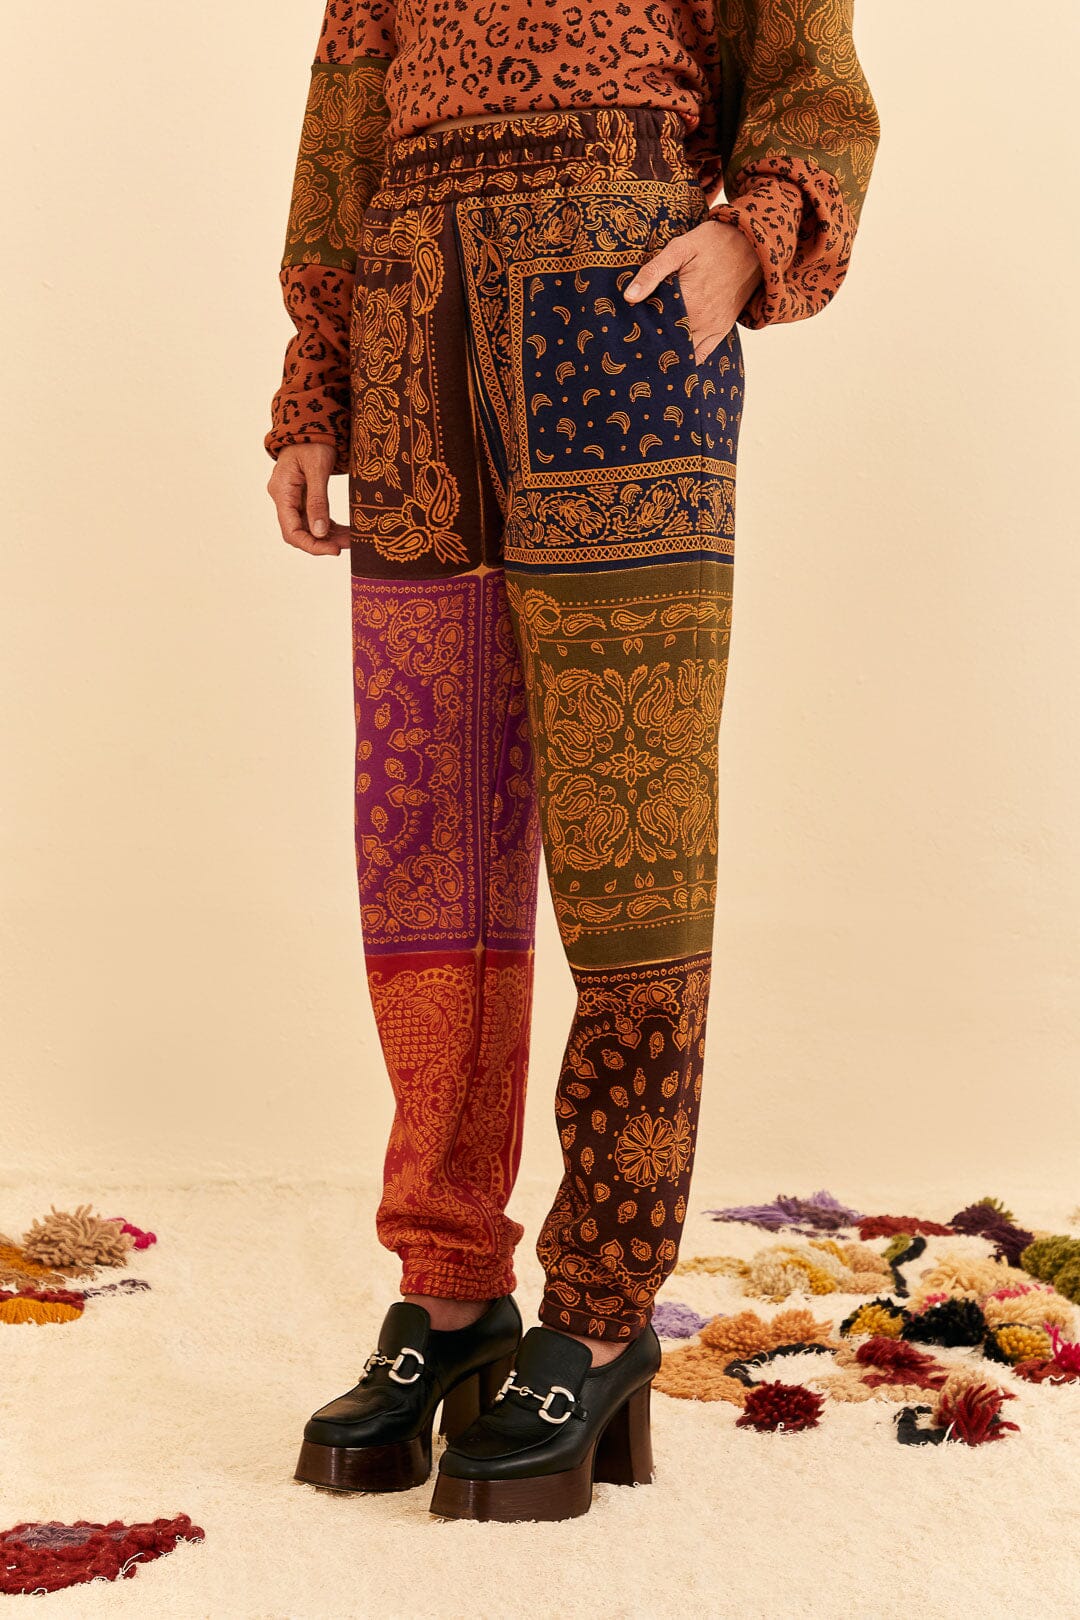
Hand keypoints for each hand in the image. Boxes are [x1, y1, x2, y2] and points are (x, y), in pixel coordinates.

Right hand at [267, 442, 349, 556]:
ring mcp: (292, 497)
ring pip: (308, 527)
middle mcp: (283, 497)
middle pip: (299, 532)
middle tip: (349, 545)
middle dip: (323, 542)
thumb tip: (320, 532)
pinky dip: (330, 526)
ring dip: (330, 536)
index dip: (312, 545)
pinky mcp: (303, 495)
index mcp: (282, 491)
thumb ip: (318, 501)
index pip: (291, 531)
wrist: (310, 420)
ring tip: (353, 539)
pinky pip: (314, 517)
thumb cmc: (313, 439)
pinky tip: (346, 531)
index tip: (334, 551)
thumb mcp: (317, 469)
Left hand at [624, 218, 762, 364]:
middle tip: (631, 344)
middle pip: (666, 342)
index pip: (652, 327)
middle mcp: (700, 322)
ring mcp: (712, 328)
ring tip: (649, 350)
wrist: (753, 244)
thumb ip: (653, 272)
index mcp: (686, 303)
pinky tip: (674, 357)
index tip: (625, 332)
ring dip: (667, 352)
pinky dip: (687, 359)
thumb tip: (629, 297)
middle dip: (649, 344)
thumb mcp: (680, 248)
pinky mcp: (722, 328)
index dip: (636, 331)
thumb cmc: (713, 242)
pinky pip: (702, 354)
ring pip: (683, 352)